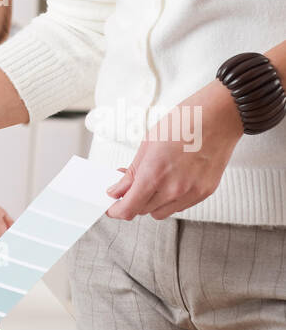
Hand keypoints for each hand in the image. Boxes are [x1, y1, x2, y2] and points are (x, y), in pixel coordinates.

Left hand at [105, 77, 242, 220]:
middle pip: (143, 211)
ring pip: (162, 212)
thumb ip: (131, 172)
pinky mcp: (205, 193)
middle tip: (129, 186)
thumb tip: (117, 189)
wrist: (218, 117)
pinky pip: (180, 206)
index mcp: (154, 175)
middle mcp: (173, 189)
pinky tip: (171, 180)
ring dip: (152, 202)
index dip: (117, 210)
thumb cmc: (183, 122)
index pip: (129, 208)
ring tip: (153, 180)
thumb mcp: (148, 144)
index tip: (112, 206)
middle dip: (133, 201)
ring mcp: (191, 193)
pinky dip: (171, 199)